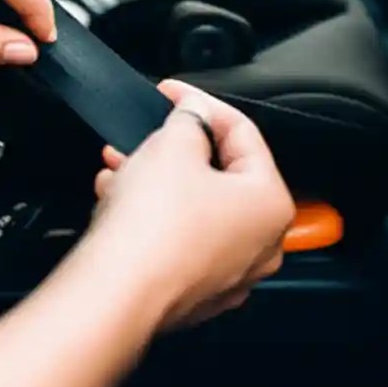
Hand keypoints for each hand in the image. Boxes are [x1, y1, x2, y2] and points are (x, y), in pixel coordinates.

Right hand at [69, 79, 293, 328]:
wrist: (117, 291)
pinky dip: (149, 219)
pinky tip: (118, 202)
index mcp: (271, 204)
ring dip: (154, 183)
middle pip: (217, 176)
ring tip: (120, 168)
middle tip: (145, 134)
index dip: (201, 103)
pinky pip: (174, 241)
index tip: (173, 93)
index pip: (243, 134)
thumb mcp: (173, 144)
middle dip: (172, 150)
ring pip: (191, 210)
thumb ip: (189, 118)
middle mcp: (259, 245)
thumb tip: (193, 117)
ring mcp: (226, 275)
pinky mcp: (191, 293)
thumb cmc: (154, 226)